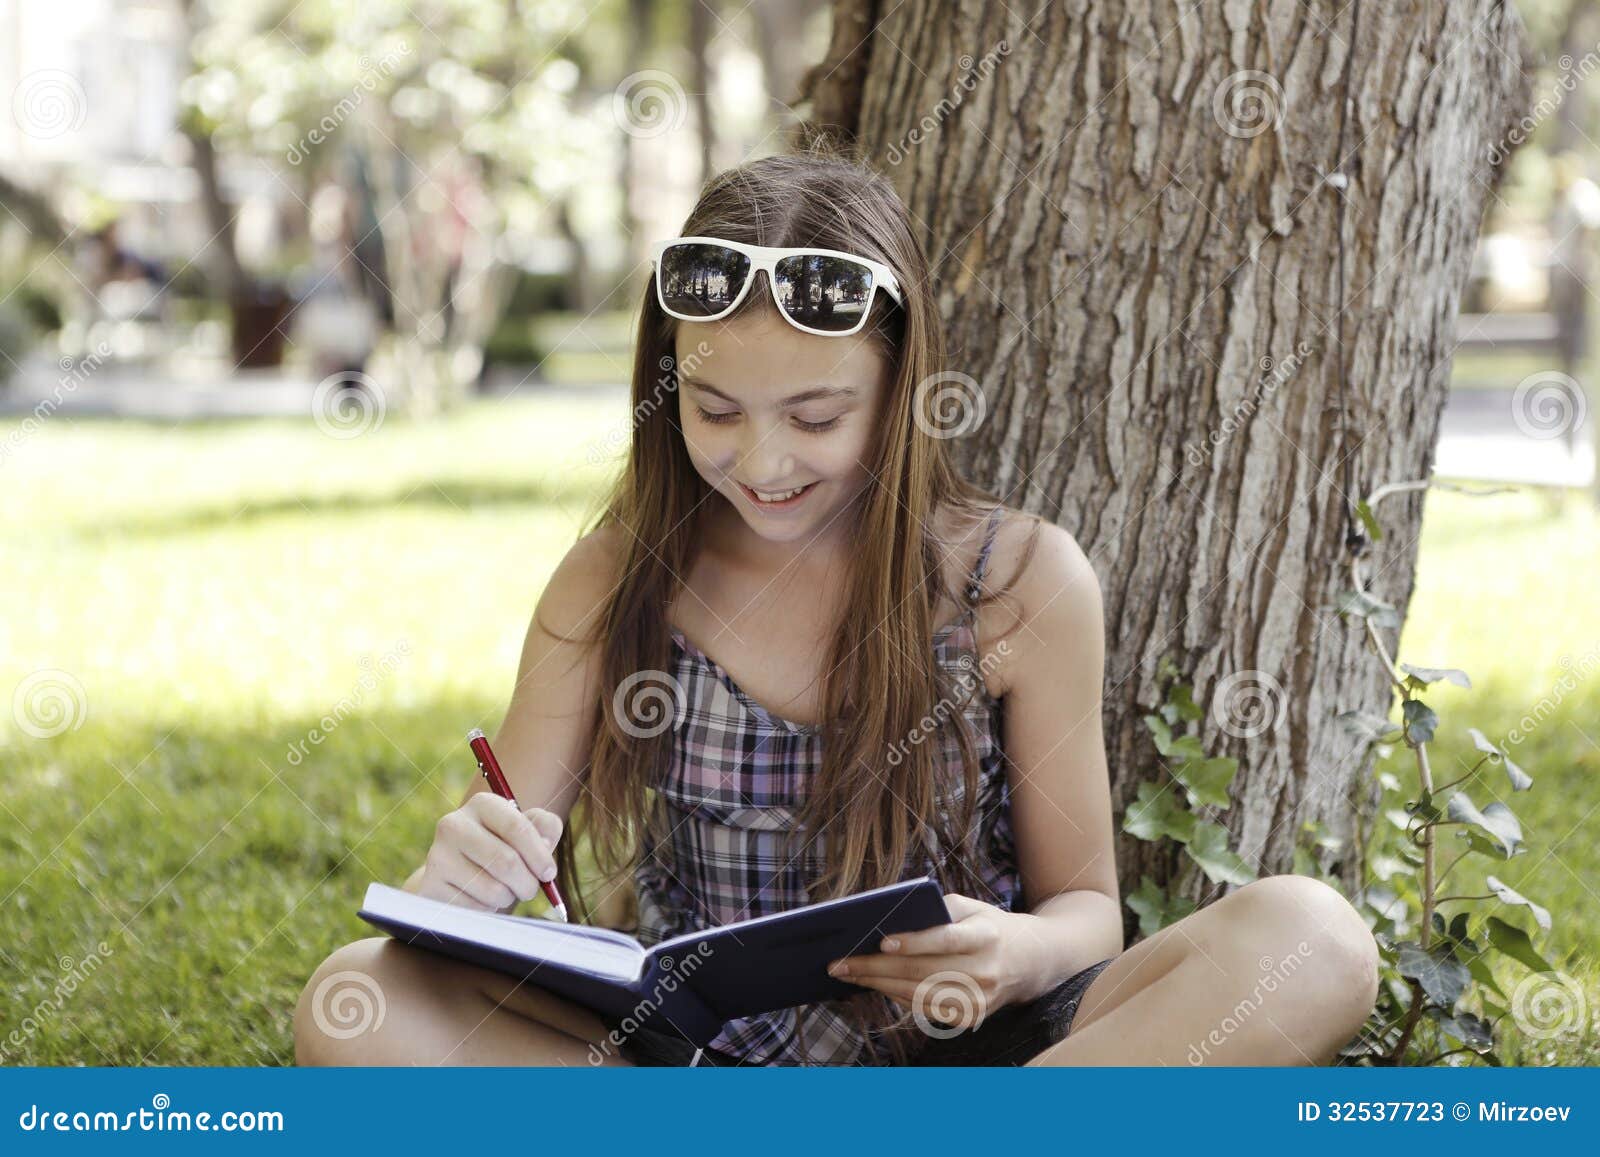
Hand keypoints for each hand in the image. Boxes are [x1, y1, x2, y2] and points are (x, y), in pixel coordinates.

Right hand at [410, 792, 562, 910]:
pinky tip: (481, 897)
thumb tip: (546, 844)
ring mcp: (438, 854)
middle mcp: (454, 824)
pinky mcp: (430, 885)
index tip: (549, 873)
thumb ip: (545, 828)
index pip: (517, 827)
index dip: (539, 855)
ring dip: (509, 897)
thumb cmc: (500, 847)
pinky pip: (475, 907)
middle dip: (528, 883)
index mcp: (483, 804)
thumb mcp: (526, 831)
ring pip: (493, 889)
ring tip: (504, 890)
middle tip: (530, 889)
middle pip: (506, 862)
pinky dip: (488, 908)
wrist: (455, 872)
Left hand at [825, 893, 1051, 1029]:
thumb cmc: (988, 926)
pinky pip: (925, 1009)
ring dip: (878, 985)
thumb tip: (891, 917)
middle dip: (875, 968)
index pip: (946, 940)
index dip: (913, 943)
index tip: (881, 942)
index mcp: (986, 936)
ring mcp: (979, 1000)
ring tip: (847, 974)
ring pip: (918, 994)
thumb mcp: (972, 907)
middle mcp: (984, 971)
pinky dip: (896, 996)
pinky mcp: (970, 1018)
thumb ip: (937, 909)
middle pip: (922, 971)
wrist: (1028, 962)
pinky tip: (875, 985)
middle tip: (839, 963)